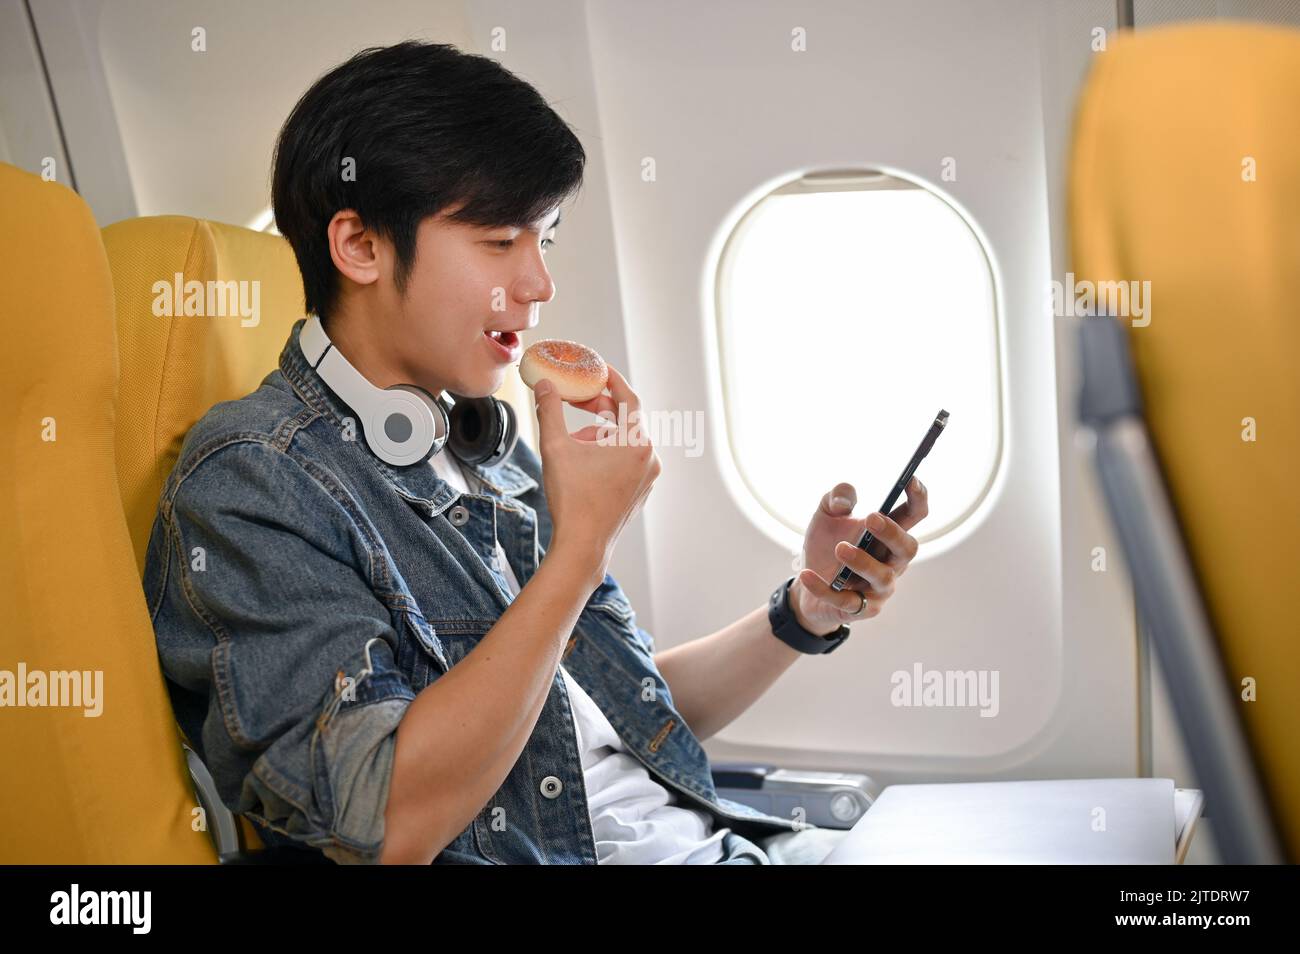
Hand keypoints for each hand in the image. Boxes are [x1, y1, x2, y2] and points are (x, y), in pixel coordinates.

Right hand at [532, 365, 660, 576]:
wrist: (583, 545)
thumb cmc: (572, 499)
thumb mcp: (556, 447)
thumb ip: (550, 410)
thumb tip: (544, 385)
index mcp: (636, 442)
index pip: (628, 397)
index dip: (611, 379)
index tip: (597, 369)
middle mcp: (649, 457)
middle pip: (626, 419)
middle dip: (599, 408)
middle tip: (575, 401)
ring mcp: (648, 475)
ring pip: (624, 441)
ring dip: (599, 434)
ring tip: (571, 442)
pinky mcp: (641, 489)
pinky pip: (627, 459)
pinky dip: (608, 452)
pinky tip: (582, 461)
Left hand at [790, 478, 928, 635]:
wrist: (805, 583)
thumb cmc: (825, 545)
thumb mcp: (825, 515)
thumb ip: (835, 498)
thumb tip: (845, 500)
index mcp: (887, 535)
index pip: (914, 515)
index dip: (918, 498)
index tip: (911, 479)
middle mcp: (891, 562)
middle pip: (907, 548)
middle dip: (892, 533)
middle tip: (871, 518)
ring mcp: (879, 588)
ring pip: (882, 577)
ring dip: (862, 562)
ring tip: (840, 548)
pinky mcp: (860, 609)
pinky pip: (845, 600)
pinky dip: (824, 588)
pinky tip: (806, 574)